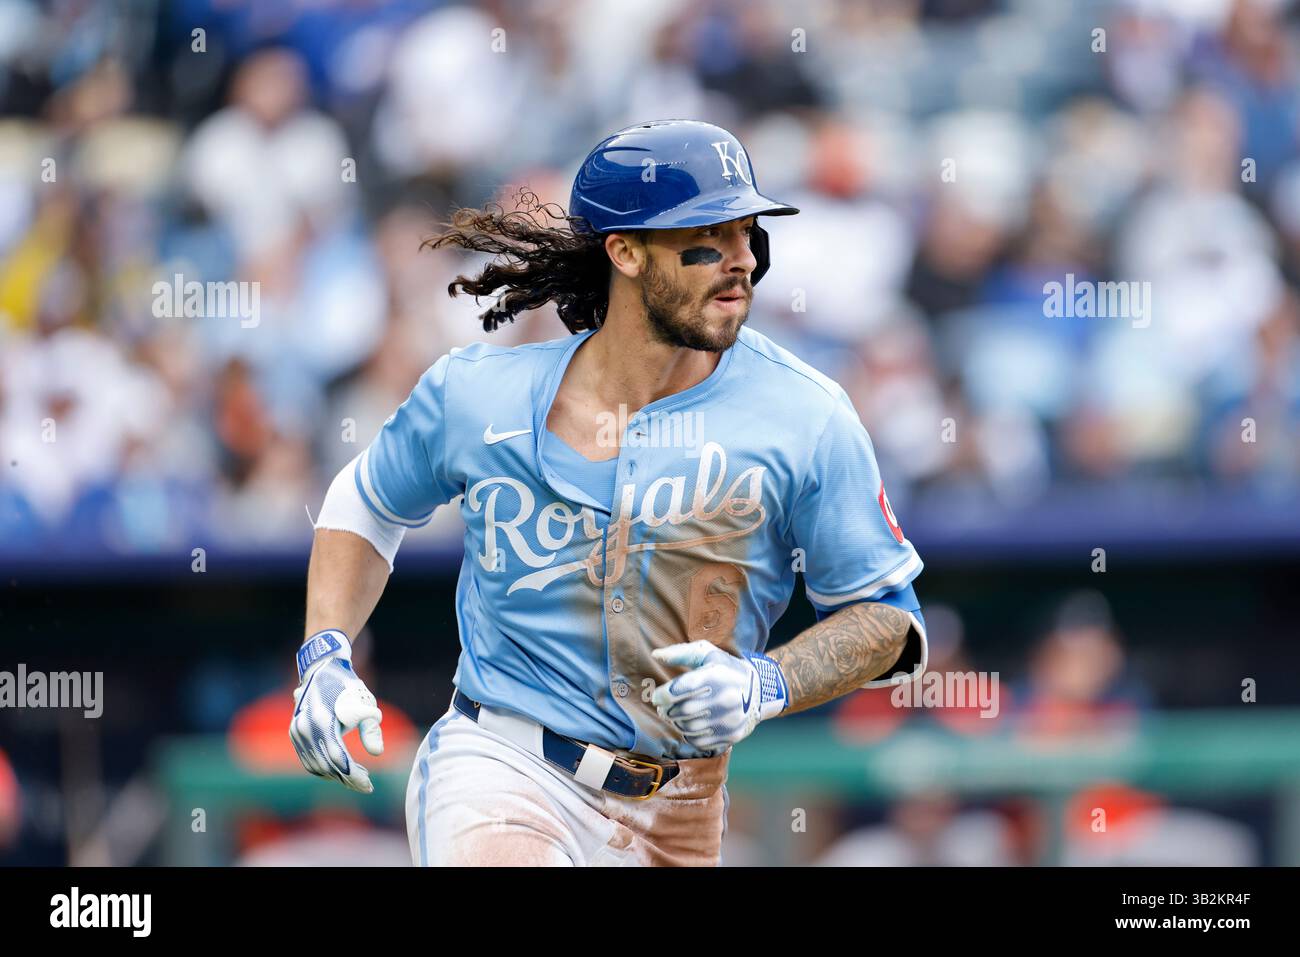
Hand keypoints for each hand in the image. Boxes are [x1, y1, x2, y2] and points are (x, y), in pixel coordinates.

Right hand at [289, 630, 384, 792]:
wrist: (322, 668)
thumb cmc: (349, 687)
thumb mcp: (365, 704)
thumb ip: (371, 728)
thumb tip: (377, 753)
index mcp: (323, 719)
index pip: (337, 758)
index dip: (353, 775)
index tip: (369, 785)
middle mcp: (305, 727)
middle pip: (326, 765)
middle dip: (347, 779)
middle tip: (366, 784)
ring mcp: (297, 730)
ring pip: (315, 766)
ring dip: (336, 776)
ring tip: (357, 776)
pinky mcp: (294, 732)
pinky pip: (308, 759)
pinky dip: (323, 769)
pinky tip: (341, 770)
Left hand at [650, 640, 788, 752]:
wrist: (760, 691)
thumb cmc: (727, 670)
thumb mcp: (707, 654)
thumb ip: (680, 653)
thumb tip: (656, 655)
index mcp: (717, 675)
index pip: (681, 689)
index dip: (663, 695)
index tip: (657, 697)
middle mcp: (725, 698)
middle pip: (682, 710)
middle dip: (667, 710)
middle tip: (663, 708)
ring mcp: (729, 719)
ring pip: (688, 727)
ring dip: (677, 722)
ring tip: (676, 715)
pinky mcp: (731, 735)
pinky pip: (699, 741)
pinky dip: (689, 734)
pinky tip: (691, 725)